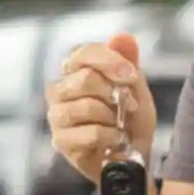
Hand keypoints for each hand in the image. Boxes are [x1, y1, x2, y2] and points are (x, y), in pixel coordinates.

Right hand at [44, 33, 156, 183]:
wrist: (133, 157)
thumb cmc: (130, 120)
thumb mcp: (136, 89)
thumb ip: (128, 62)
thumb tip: (123, 37)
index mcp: (75, 70)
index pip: (83, 52)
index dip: (109, 61)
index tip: (131, 76)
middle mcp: (60, 90)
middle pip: (84, 79)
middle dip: (114, 92)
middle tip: (130, 105)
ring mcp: (57, 116)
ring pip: (85, 107)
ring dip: (112, 117)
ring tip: (121, 125)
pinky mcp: (60, 141)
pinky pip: (89, 132)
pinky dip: (110, 136)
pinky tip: (116, 140)